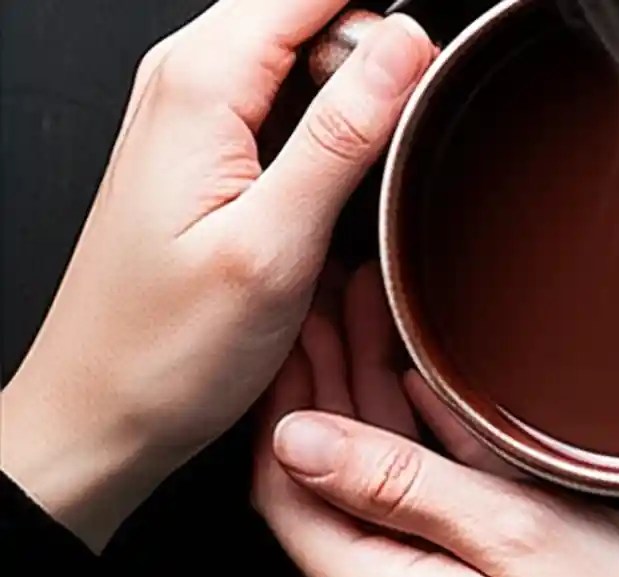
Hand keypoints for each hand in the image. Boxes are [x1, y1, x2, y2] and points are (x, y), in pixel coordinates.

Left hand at [0, 1, 435, 549]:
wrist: (102, 411)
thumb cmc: (168, 348)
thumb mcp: (276, 245)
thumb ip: (344, 133)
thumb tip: (408, 46)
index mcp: (201, 83)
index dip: (386, 23)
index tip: (431, 70)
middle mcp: (186, 79)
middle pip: (311, 10)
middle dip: (375, 54)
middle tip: (403, 140)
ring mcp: (192, 112)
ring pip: (302, 51)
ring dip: (353, 94)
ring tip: (370, 172)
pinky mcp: (205, 149)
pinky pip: (283, 98)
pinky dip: (326, 126)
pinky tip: (338, 186)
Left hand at [253, 264, 618, 576]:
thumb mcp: (516, 530)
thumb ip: (400, 482)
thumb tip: (299, 439)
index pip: (289, 498)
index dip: (288, 405)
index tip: (298, 331)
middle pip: (330, 499)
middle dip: (326, 398)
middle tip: (334, 313)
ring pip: (374, 509)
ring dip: (370, 422)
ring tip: (368, 335)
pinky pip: (417, 531)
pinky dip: (415, 466)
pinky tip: (422, 405)